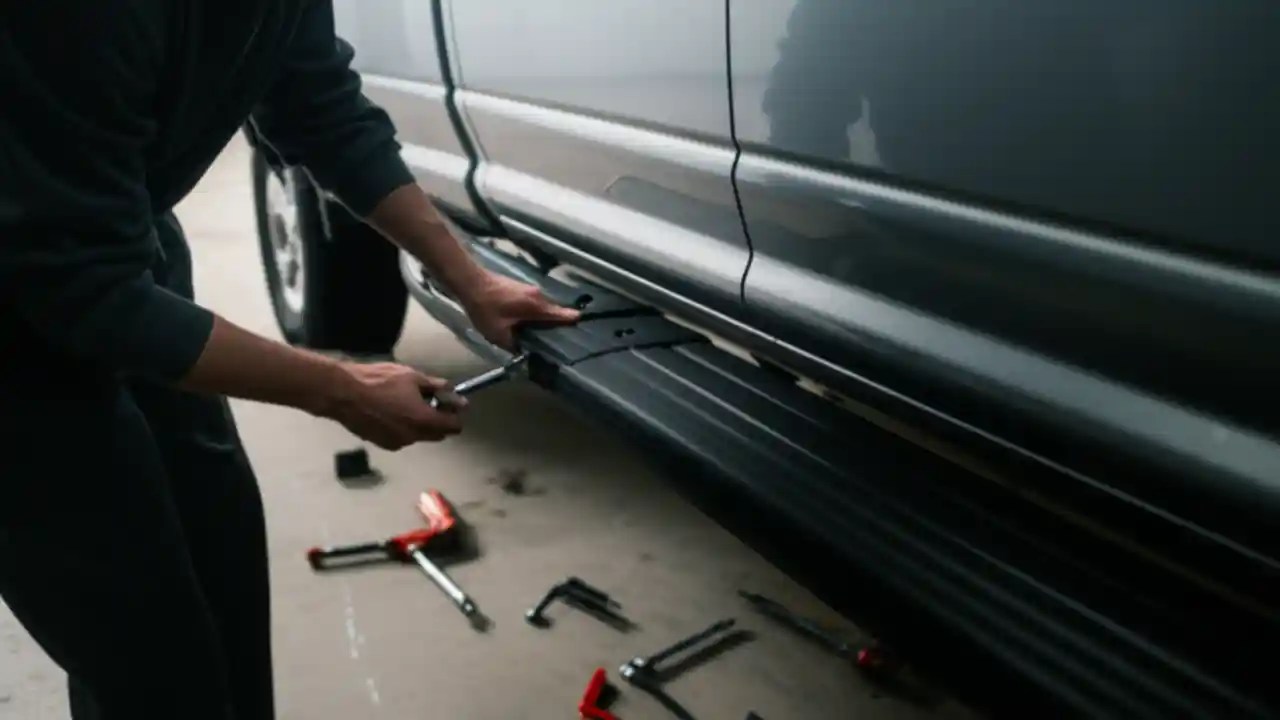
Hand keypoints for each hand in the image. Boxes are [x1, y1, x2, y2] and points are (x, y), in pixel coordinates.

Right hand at [323, 362, 464, 449]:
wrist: (343, 394)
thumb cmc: (379, 381)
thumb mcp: (412, 377)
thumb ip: (437, 387)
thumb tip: (455, 393)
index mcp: (424, 421)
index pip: (454, 427)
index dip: (455, 414)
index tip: (450, 403)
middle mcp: (413, 437)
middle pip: (437, 434)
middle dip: (438, 420)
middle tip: (429, 400)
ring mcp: (396, 443)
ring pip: (418, 436)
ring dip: (420, 424)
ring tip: (405, 403)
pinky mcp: (382, 444)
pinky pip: (402, 437)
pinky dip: (403, 427)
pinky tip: (390, 411)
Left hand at [460, 271, 579, 349]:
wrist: (470, 282)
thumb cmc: (485, 308)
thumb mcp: (498, 334)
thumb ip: (514, 345)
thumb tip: (525, 355)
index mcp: (537, 306)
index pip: (565, 316)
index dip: (574, 326)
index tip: (581, 337)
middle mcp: (539, 296)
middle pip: (555, 314)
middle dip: (555, 328)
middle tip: (554, 345)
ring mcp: (531, 290)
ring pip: (543, 309)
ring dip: (542, 321)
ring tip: (539, 337)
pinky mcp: (523, 289)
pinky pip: (535, 305)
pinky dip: (534, 314)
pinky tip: (526, 325)